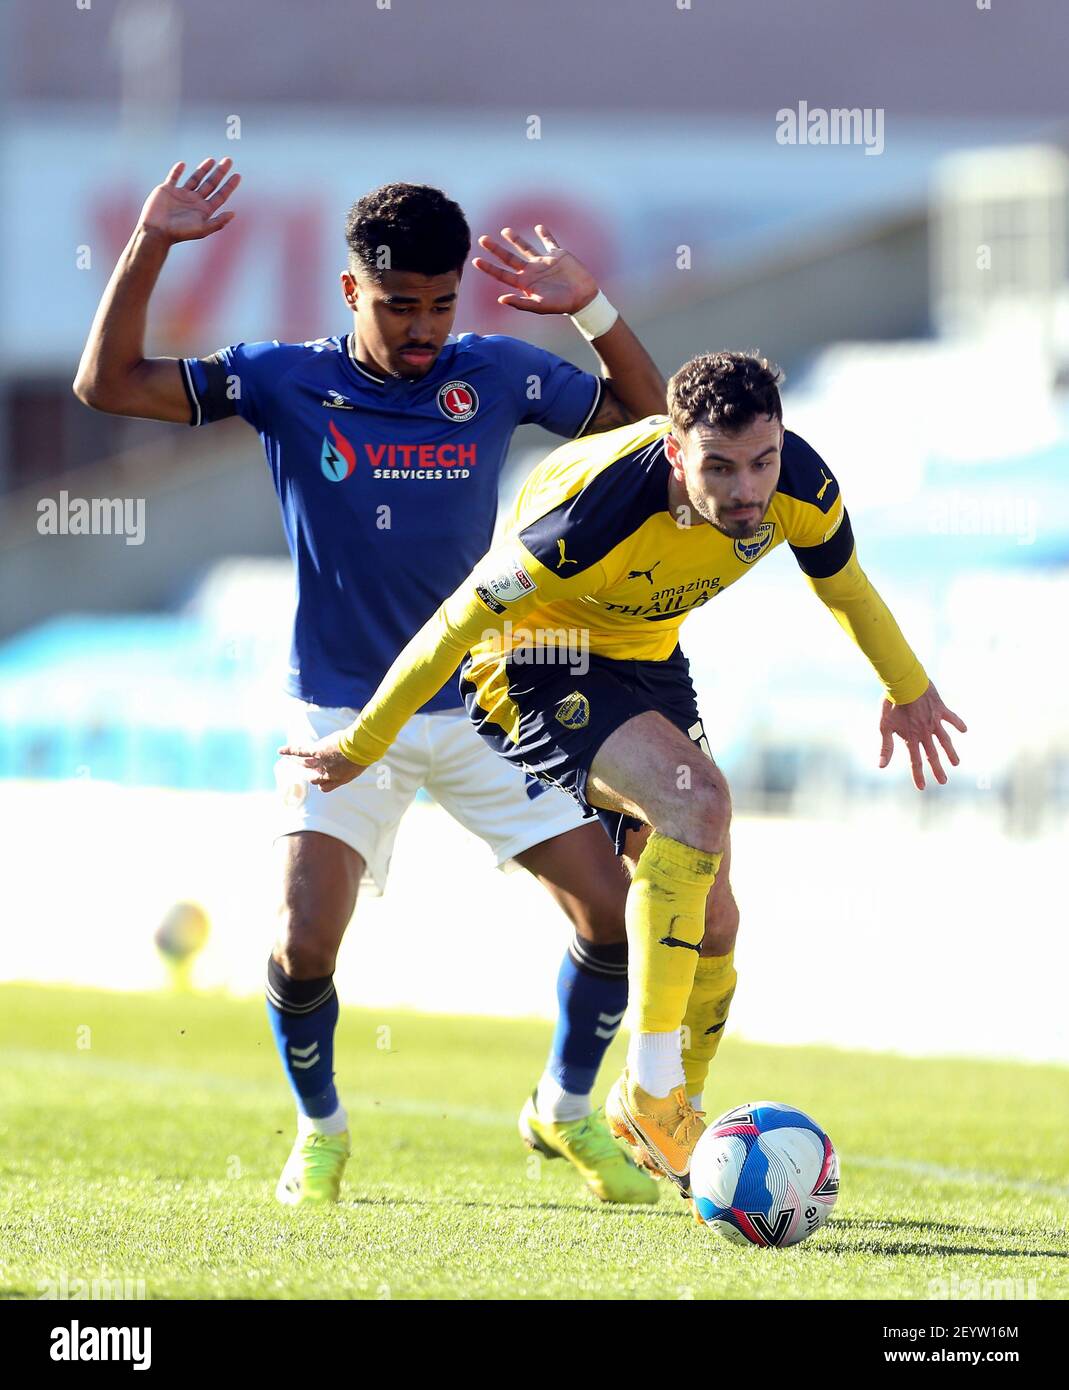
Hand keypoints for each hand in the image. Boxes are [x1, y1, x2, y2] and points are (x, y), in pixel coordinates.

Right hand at [138, 157, 240, 244]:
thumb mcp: (202, 229)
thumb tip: (233, 214)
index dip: (229, 186)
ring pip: (195, 178)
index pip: (220, 195)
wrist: (157, 231)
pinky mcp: (167, 190)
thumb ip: (218, 222)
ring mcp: (181, 194)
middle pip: (211, 184)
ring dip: (203, 169)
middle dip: (220, 172)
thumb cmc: (180, 232)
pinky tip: (183, 165)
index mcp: (204, 210)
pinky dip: (177, 170)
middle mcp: (194, 201)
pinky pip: (173, 177)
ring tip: (212, 160)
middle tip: (229, 160)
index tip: (238, 175)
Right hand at [278, 731, 365, 792]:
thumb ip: (355, 763)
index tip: (323, 778)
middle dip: (311, 773)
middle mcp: (328, 774)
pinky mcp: (317, 752)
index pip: (324, 787)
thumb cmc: (365, 754)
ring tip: (287, 760)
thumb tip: (360, 757)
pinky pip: (301, 752)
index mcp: (339, 780)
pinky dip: (290, 751)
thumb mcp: (362, 764)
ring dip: (296, 762)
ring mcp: (321, 763)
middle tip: (308, 768)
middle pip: (313, 778)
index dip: (322, 783)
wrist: (362, 748)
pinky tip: (280, 751)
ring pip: (305, 765)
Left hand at [472, 225, 598, 314]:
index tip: (476, 260)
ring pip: (526, 247)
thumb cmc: (561, 305)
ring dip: (515, 239)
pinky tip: (539, 227)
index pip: (502, 274)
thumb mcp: (539, 306)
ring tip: (504, 230)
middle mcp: (532, 271)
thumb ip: (520, 303)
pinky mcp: (557, 255)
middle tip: (482, 239)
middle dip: (496, 249)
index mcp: (525, 283)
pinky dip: (545, 235)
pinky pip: (549, 242)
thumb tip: (500, 299)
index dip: (489, 268)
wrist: (582, 298)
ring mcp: (544, 262)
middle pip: (509, 258)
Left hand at [878, 682, 966, 789]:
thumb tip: (881, 766)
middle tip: (944, 781)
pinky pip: (952, 718)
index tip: (922, 787)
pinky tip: (964, 730)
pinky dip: (958, 724)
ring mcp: (934, 721)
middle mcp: (925, 732)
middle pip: (933, 755)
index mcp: (911, 737)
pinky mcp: (941, 709)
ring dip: (951, 753)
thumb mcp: (884, 725)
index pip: (915, 761)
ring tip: (956, 763)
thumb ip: (886, 747)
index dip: (918, 775)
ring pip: (945, 741)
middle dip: (938, 769)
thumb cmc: (891, 703)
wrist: (904, 682)